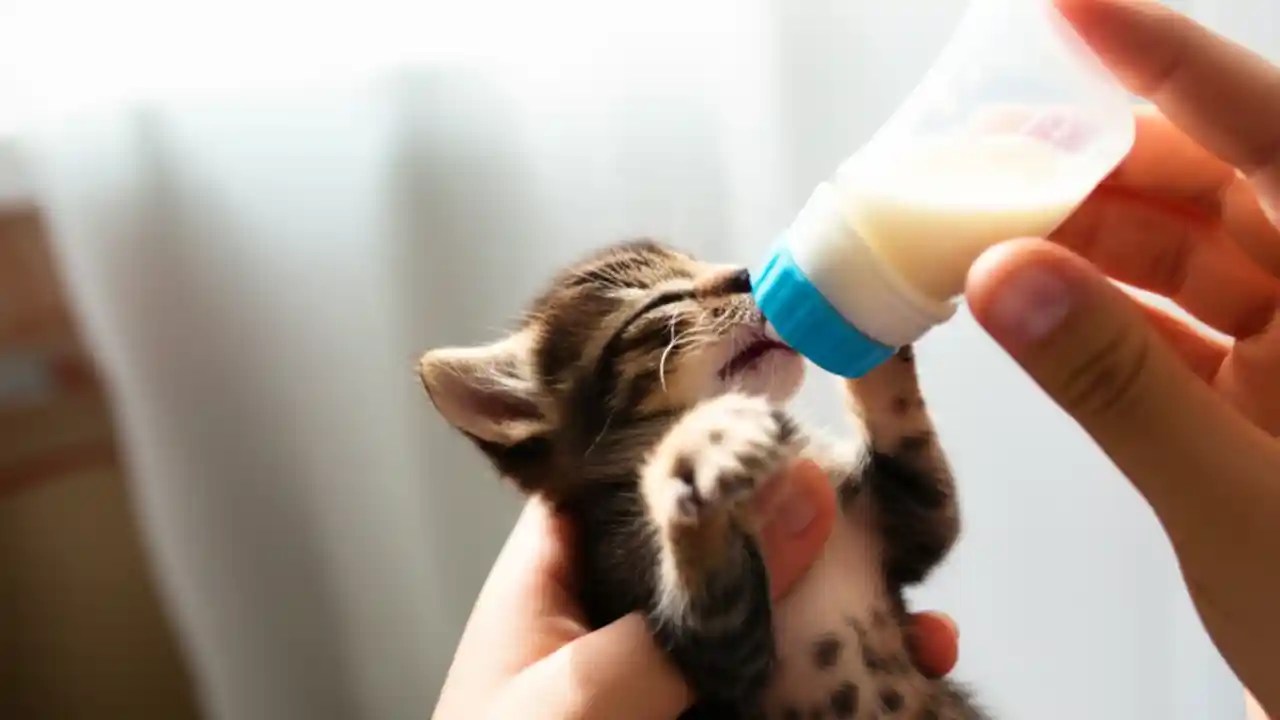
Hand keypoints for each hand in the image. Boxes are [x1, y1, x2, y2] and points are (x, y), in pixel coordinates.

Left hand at [432, 461, 959, 719]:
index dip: (712, 435)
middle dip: (808, 537)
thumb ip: (696, 606)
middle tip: (891, 532)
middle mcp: (615, 607)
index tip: (802, 413)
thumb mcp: (587, 689)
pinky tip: (906, 671)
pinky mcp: (704, 714)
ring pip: (762, 623)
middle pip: (721, 543)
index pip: (635, 466)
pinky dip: (825, 685)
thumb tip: (803, 497)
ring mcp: (662, 671)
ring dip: (838, 620)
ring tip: (923, 628)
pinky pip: (772, 686)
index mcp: (559, 568)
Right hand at [966, 0, 1279, 714]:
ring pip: (1174, 258)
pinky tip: (1016, 304)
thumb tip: (1008, 277)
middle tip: (975, 148)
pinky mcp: (1256, 399)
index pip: (1271, 137)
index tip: (1071, 5)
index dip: (1167, 60)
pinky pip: (1159, 328)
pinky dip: (1084, 317)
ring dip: (1070, 243)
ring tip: (967, 227)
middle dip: (1085, 162)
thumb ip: (1115, 383)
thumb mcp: (1231, 502)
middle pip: (1206, 189)